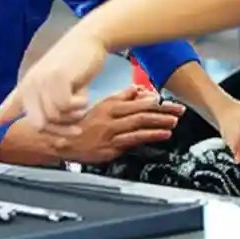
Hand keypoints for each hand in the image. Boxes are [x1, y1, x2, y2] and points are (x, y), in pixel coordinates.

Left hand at [0, 27, 107, 136]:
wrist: (88, 40)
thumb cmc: (76, 68)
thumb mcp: (60, 91)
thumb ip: (53, 110)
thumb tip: (52, 131)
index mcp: (26, 89)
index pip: (7, 108)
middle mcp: (29, 86)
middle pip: (38, 125)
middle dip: (59, 130)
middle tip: (76, 128)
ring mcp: (41, 81)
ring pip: (54, 117)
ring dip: (73, 116)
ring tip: (81, 103)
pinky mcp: (56, 78)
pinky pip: (66, 106)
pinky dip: (80, 105)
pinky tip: (83, 93)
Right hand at [54, 85, 184, 163]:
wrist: (62, 141)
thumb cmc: (80, 123)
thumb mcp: (100, 105)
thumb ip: (120, 98)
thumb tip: (137, 90)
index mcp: (107, 105)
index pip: (134, 101)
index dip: (151, 100)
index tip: (163, 100)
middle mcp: (110, 118)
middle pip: (140, 113)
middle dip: (162, 111)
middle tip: (177, 110)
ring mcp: (111, 134)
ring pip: (138, 126)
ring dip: (158, 123)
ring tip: (173, 121)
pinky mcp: (111, 148)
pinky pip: (133, 141)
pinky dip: (149, 136)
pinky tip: (162, 135)